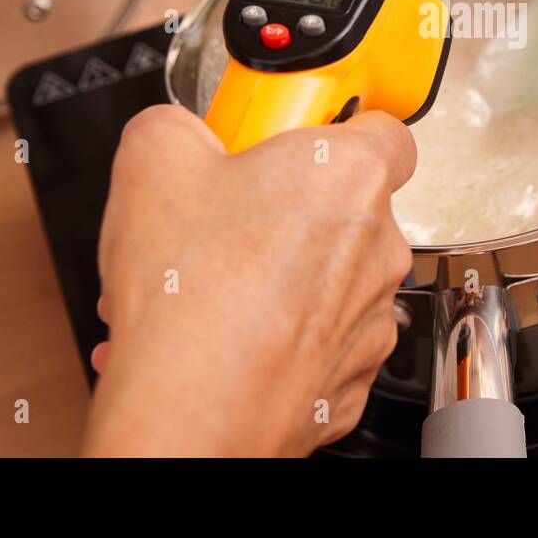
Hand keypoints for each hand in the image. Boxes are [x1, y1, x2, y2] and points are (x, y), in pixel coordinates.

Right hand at [82, 104, 416, 456]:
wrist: (192, 411)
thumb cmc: (191, 297)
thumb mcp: (152, 159)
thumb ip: (177, 125)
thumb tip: (176, 133)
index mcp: (350, 176)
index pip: (385, 131)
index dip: (338, 128)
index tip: (296, 137)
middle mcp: (378, 247)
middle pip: (343, 209)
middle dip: (286, 212)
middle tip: (226, 220)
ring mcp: (370, 319)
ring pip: (326, 282)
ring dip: (274, 279)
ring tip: (205, 289)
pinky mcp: (349, 378)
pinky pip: (315, 343)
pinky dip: (273, 339)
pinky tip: (216, 337)